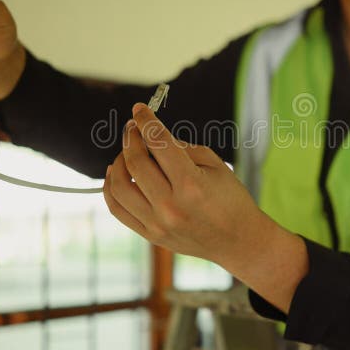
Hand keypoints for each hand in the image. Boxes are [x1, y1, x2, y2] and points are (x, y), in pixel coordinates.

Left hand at [103, 103, 308, 312]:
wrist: (237, 240)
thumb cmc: (230, 199)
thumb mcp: (215, 164)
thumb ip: (182, 148)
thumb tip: (151, 137)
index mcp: (191, 184)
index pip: (158, 143)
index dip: (146, 120)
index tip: (139, 109)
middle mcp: (171, 206)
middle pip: (135, 162)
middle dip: (131, 138)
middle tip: (133, 128)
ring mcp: (157, 224)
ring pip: (119, 185)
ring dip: (118, 162)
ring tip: (127, 153)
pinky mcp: (150, 235)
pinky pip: (117, 208)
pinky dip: (111, 187)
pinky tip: (116, 174)